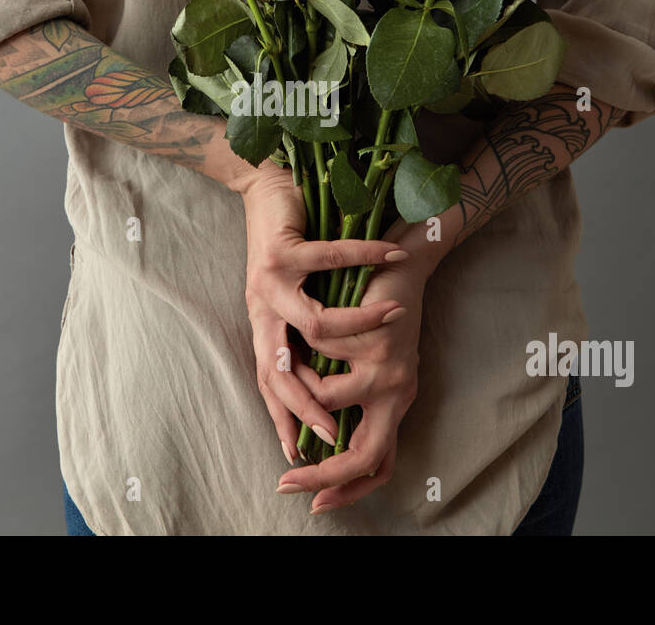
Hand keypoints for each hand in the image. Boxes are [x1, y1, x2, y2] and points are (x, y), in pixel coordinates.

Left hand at [236, 163, 409, 463]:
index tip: (299, 460)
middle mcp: (261, 310)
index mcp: (265, 327)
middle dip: (307, 406)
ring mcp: (269, 280)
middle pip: (278, 371)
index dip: (283, 422)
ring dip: (358, 325)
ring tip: (394, 323)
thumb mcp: (296, 306)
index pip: (271, 387)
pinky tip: (394, 258)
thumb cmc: (292, 252)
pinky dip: (366, 258)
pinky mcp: (282, 247)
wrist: (266, 193)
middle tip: (334, 433)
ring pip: (312, 321)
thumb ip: (306, 344)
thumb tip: (329, 391)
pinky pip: (330, 258)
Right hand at [276, 220, 441, 512]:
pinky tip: (305, 331)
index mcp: (395, 405)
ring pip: (330, 400)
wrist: (408, 266)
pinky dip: (309, 345)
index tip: (313, 500)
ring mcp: (389, 370)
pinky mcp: (376, 340)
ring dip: (301, 388)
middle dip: (322, 474)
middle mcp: (397, 394)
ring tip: (289, 369)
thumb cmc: (382, 314)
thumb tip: (315, 438)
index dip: (346, 490)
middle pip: (364, 456)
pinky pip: (327, 354)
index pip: (377, 465)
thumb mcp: (370, 366)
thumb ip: (351, 400)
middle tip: (287, 481)